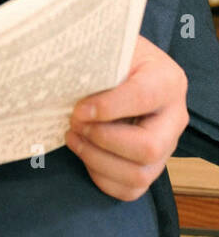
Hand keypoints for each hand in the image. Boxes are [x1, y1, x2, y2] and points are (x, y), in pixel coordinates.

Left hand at [65, 35, 187, 200]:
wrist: (124, 67)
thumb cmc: (113, 55)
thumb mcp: (109, 46)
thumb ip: (96, 59)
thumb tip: (62, 73)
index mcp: (167, 80)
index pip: (143, 98)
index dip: (108, 107)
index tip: (78, 109)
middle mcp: (174, 117)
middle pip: (149, 147)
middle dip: (103, 140)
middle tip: (74, 124)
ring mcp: (166, 146)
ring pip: (139, 174)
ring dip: (97, 159)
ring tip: (73, 137)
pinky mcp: (151, 167)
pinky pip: (131, 189)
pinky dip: (102, 177)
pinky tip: (85, 153)